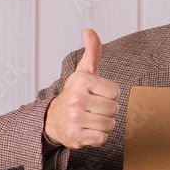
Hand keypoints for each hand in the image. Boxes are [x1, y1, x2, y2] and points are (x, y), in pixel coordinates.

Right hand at [44, 29, 119, 148]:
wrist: (54, 118)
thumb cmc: (76, 93)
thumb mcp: (84, 71)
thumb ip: (92, 51)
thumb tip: (89, 30)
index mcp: (81, 81)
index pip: (115, 92)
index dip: (110, 95)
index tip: (97, 95)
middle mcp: (76, 99)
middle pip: (114, 109)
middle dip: (108, 111)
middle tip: (94, 108)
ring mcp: (75, 119)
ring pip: (110, 124)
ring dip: (104, 124)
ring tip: (92, 119)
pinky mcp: (76, 136)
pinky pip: (102, 138)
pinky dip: (98, 137)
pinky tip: (88, 130)